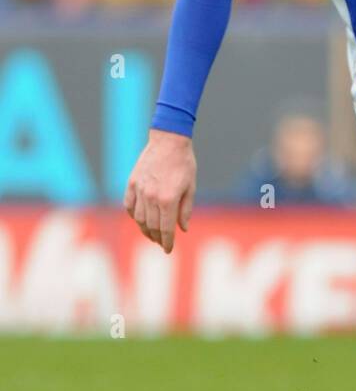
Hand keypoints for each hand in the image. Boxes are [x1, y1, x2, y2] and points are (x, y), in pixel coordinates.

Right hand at [124, 130, 196, 253]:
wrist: (169, 140)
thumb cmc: (184, 164)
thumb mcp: (191, 188)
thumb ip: (186, 210)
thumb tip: (182, 229)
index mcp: (168, 200)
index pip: (165, 229)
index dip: (167, 242)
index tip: (168, 250)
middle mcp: (151, 197)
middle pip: (151, 226)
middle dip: (157, 238)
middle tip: (161, 243)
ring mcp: (139, 190)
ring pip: (139, 219)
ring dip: (145, 229)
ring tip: (151, 234)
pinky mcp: (132, 183)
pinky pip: (129, 206)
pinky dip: (134, 215)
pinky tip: (140, 219)